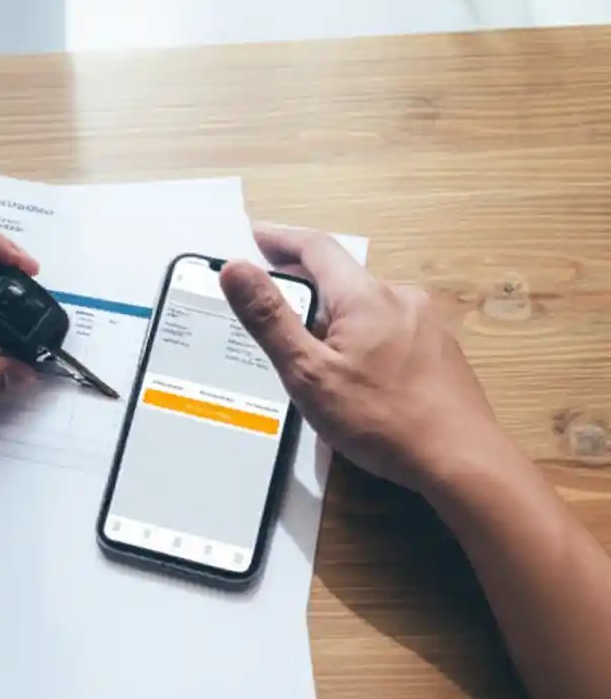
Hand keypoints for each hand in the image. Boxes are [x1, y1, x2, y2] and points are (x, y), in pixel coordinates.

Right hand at [218, 224, 505, 493]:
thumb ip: (269, 319)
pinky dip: (360, 335)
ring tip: (306, 348)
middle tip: (268, 300)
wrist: (463, 461)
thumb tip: (235, 269)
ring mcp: (426, 322)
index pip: (316, 248)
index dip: (281, 238)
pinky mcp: (439, 349)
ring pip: (365, 304)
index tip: (255, 236)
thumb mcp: (309, 373)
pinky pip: (388, 327)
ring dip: (332, 315)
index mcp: (364, 296)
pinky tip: (352, 372)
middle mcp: (400, 297)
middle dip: (302, 284)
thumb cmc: (383, 420)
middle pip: (341, 277)